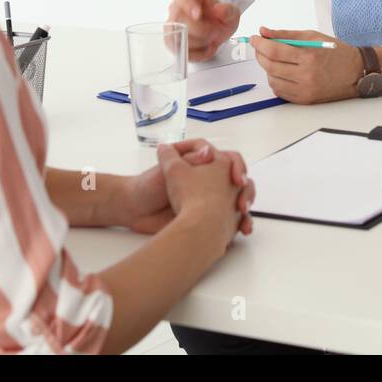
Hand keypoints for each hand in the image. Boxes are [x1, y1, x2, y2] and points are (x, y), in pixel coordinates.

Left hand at [133, 139, 253, 234]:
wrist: (135, 210)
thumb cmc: (149, 186)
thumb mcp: (167, 168)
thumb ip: (188, 159)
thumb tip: (209, 152)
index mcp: (202, 164)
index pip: (229, 159)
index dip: (237, 167)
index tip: (236, 178)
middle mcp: (210, 180)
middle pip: (239, 180)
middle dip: (245, 190)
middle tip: (242, 201)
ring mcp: (210, 199)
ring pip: (239, 199)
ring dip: (246, 204)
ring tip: (243, 213)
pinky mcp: (208, 217)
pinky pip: (231, 219)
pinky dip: (240, 223)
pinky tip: (243, 229)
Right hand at [169, 0, 239, 60]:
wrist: (217, 25)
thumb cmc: (219, 15)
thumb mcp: (230, 11)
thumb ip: (228, 10)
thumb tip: (219, 10)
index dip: (189, 6)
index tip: (198, 14)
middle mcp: (175, 10)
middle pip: (181, 22)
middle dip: (203, 31)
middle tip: (217, 31)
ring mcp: (172, 28)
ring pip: (181, 40)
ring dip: (202, 43)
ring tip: (212, 38)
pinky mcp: (173, 44)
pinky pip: (183, 53)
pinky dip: (199, 54)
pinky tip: (207, 47)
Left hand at [250, 27, 364, 103]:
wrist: (356, 73)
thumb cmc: (336, 52)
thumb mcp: (313, 36)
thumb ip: (286, 34)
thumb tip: (264, 32)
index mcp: (309, 56)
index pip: (275, 51)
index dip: (260, 44)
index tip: (255, 38)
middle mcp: (306, 76)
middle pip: (270, 66)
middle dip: (260, 55)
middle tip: (260, 47)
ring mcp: (305, 90)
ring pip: (273, 80)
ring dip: (268, 69)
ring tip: (274, 60)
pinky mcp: (305, 100)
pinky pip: (280, 92)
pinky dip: (276, 81)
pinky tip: (281, 73)